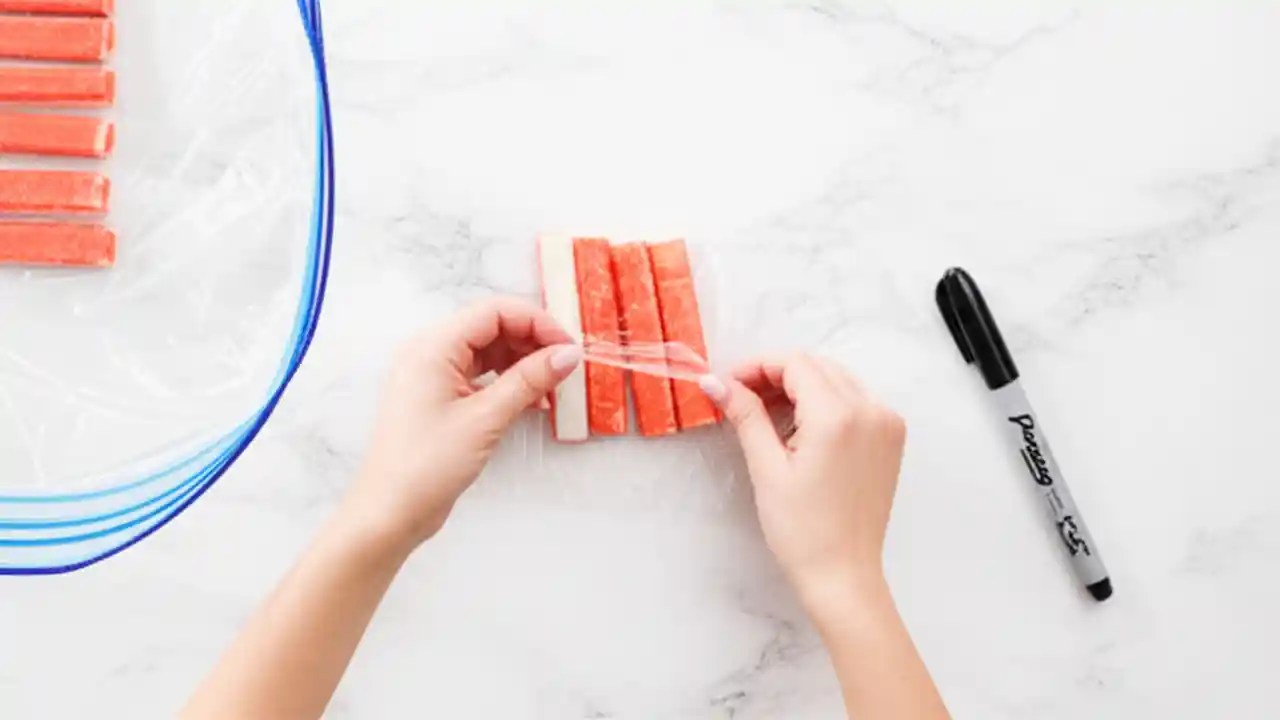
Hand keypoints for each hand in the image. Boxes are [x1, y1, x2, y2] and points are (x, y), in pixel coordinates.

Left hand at [342, 297, 582, 551]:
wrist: (390, 512)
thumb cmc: (427, 465)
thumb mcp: (485, 419)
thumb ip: (529, 380)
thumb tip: (567, 355)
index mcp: (432, 347)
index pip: (494, 312)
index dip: (536, 322)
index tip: (567, 348)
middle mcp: (429, 352)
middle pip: (491, 327)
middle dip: (532, 341)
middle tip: (565, 366)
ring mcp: (432, 376)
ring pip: (488, 352)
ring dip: (522, 363)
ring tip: (553, 386)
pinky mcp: (439, 399)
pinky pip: (480, 375)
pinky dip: (507, 382)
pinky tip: (532, 399)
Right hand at [700, 355, 906, 602]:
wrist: (843, 575)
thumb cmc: (802, 531)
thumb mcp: (767, 468)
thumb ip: (745, 415)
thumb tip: (715, 382)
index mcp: (839, 417)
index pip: (795, 363)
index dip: (758, 366)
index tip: (731, 384)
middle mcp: (870, 411)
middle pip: (818, 367)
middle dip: (778, 374)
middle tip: (743, 398)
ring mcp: (886, 424)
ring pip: (838, 379)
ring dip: (802, 386)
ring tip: (768, 416)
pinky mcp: (891, 438)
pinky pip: (856, 400)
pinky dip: (827, 402)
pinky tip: (801, 428)